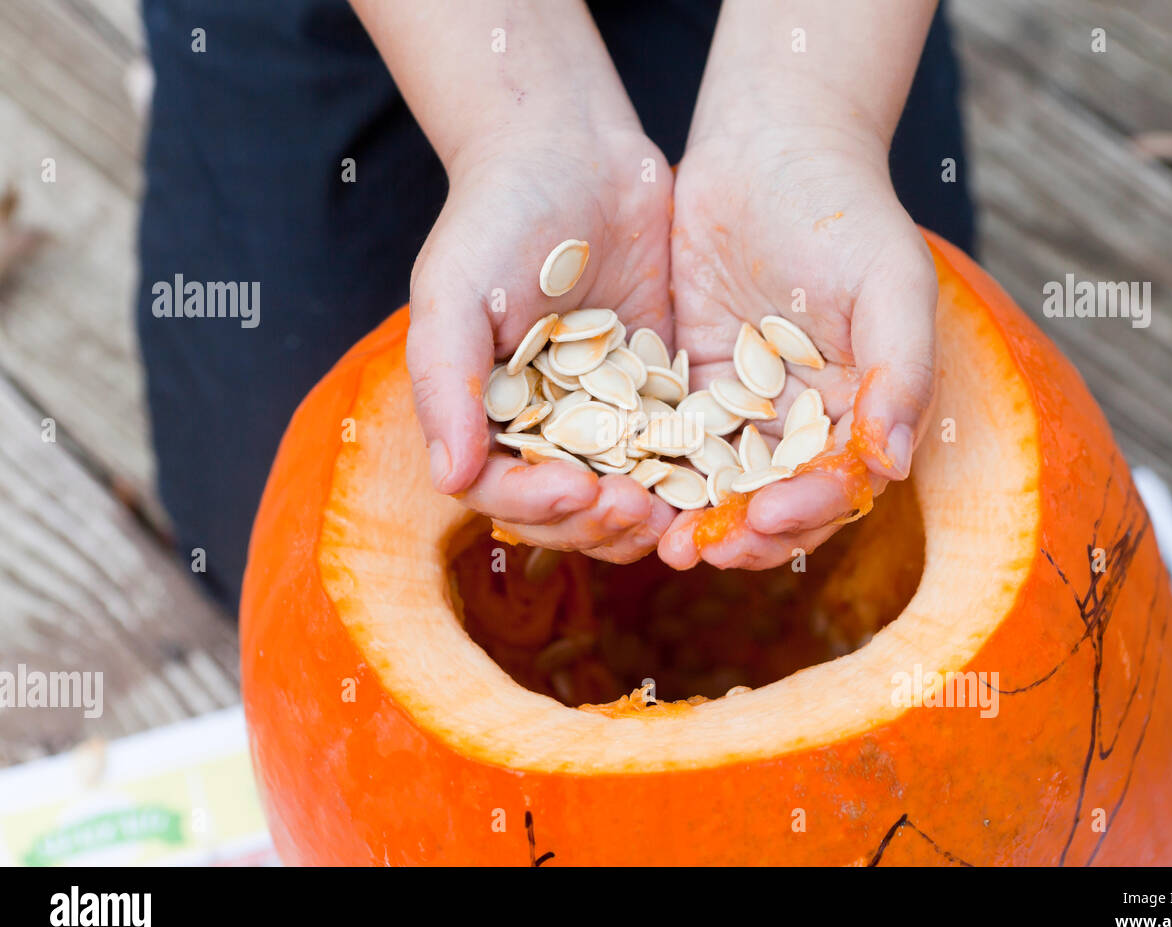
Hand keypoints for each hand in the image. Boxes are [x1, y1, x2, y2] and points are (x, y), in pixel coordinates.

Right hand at [406, 124, 678, 561]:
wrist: (573, 152)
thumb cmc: (496, 217)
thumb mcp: (452, 292)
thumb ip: (446, 383)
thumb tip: (447, 478)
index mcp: (484, 415)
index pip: (499, 491)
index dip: (535, 505)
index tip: (579, 492)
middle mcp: (543, 426)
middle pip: (566, 509)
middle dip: (599, 524)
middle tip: (640, 512)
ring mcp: (606, 414)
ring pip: (626, 494)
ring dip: (649, 514)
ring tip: (681, 511)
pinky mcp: (661, 392)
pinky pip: (678, 447)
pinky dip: (694, 472)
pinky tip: (722, 477)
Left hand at [659, 119, 936, 569]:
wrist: (769, 148)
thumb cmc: (844, 211)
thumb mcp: (890, 283)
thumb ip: (902, 372)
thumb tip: (893, 465)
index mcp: (862, 411)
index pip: (836, 484)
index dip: (805, 510)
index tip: (766, 519)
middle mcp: (803, 422)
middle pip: (775, 502)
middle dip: (742, 534)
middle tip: (698, 552)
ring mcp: (743, 408)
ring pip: (718, 485)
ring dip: (692, 518)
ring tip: (657, 540)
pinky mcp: (688, 387)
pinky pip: (669, 441)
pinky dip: (651, 470)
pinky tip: (620, 486)